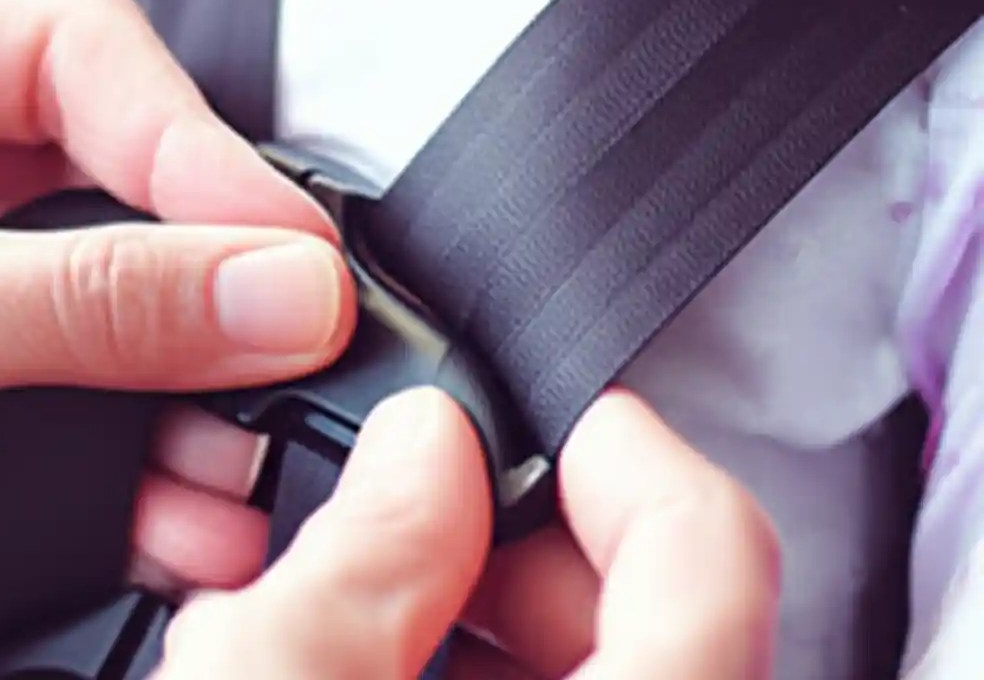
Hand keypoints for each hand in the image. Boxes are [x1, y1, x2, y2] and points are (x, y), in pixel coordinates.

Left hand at [0, 0, 354, 612]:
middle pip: (90, 196)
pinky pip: (26, 421)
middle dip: (194, 289)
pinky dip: (99, 472)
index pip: (72, 58)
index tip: (280, 249)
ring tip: (231, 462)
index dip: (190, 149)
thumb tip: (268, 285)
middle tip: (280, 349)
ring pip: (72, 325)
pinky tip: (159, 509)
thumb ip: (87, 298)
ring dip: (163, 400)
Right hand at [157, 388, 780, 679]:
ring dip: (495, 615)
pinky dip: (478, 672)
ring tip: (375, 603)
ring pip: (610, 663)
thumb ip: (358, 554)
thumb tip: (421, 447)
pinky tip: (381, 668)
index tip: (544, 414)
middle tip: (419, 511)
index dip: (623, 448)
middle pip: (664, 607)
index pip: (708, 552)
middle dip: (528, 538)